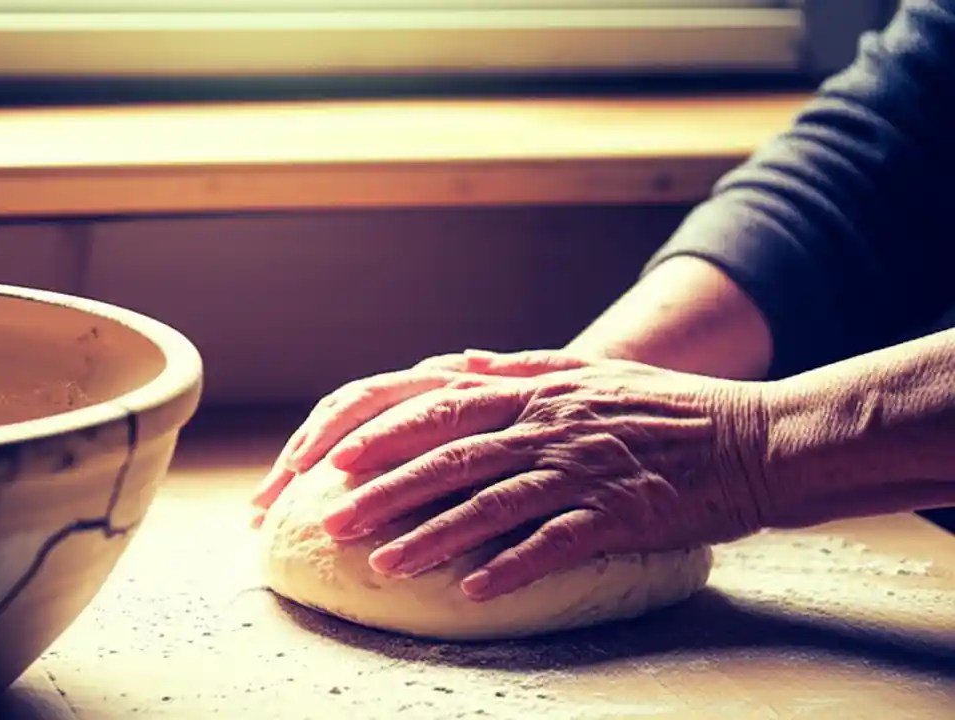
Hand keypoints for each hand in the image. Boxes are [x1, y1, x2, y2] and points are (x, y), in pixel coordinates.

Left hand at [313, 353, 772, 601]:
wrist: (754, 438)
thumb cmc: (668, 408)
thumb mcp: (589, 373)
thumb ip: (520, 368)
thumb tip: (460, 360)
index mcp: (535, 392)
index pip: (439, 407)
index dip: (383, 434)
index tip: (333, 461)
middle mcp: (547, 425)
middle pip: (449, 458)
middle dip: (383, 490)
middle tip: (331, 521)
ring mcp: (581, 468)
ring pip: (489, 503)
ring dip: (430, 536)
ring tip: (381, 566)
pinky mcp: (617, 513)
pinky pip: (553, 544)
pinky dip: (510, 567)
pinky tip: (471, 593)